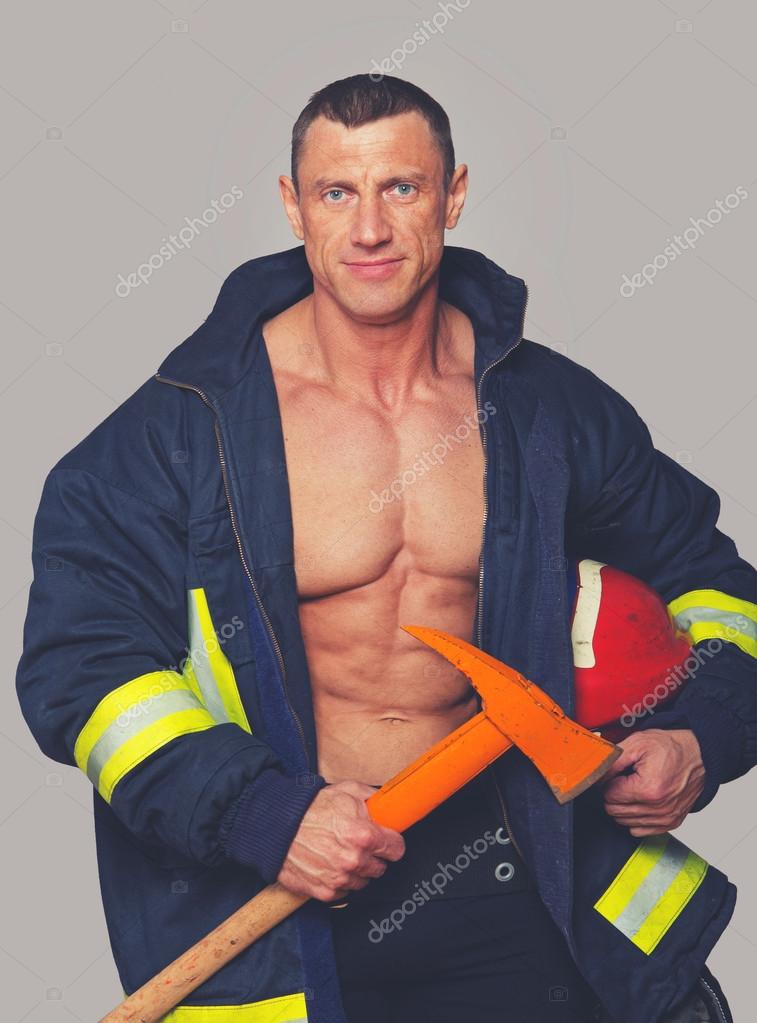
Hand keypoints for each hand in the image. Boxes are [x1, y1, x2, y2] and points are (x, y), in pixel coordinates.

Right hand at [276, 780, 405, 901]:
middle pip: (381, 867)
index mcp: (364, 836)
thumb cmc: (310, 808)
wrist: (277, 826)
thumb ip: (373, 798)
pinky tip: (329, 864)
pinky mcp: (326, 892)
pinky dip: (340, 881)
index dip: (391, 843)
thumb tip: (388, 804)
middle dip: (372, 855)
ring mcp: (340, 879)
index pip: (397, 850)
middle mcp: (354, 860)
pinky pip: (345, 892)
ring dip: (356, 870)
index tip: (386, 841)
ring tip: (340, 852)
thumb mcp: (347, 791)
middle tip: (357, 843)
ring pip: (363, 881)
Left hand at [600, 729, 704, 835]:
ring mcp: (666, 818)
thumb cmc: (671, 748)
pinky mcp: (671, 823)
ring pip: (625, 822)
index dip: (609, 782)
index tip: (618, 774)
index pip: (609, 796)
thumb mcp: (637, 744)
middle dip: (614, 795)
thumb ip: (613, 761)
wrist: (699, 755)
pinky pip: (640, 830)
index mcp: (648, 789)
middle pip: (615, 811)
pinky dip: (635, 818)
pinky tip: (640, 802)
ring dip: (624, 806)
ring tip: (634, 788)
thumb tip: (596, 776)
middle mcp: (658, 809)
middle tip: (624, 780)